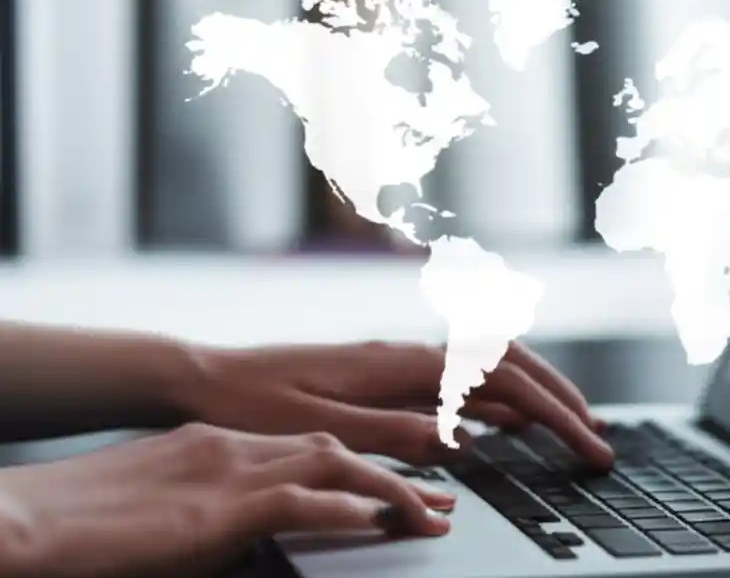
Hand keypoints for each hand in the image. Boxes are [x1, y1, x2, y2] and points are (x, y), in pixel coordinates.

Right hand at [0, 423, 452, 577]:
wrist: (34, 518)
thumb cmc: (91, 523)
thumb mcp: (169, 510)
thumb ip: (218, 515)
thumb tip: (248, 536)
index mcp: (219, 446)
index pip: (308, 447)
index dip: (359, 467)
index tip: (395, 487)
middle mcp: (233, 447)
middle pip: (335, 448)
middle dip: (392, 475)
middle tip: (437, 502)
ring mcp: (229, 470)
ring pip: (333, 464)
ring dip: (388, 490)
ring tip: (429, 517)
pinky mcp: (220, 504)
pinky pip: (301, 500)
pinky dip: (346, 509)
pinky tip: (377, 522)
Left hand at [178, 340, 613, 467]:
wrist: (204, 375)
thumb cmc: (253, 402)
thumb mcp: (324, 428)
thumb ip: (396, 432)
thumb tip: (464, 441)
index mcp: (402, 362)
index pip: (503, 381)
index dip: (555, 412)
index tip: (588, 442)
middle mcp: (409, 352)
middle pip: (510, 364)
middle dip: (562, 399)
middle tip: (597, 436)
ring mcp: (400, 360)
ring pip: (489, 368)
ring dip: (536, 394)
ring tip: (570, 424)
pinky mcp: (387, 373)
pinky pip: (459, 381)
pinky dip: (497, 400)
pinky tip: (507, 425)